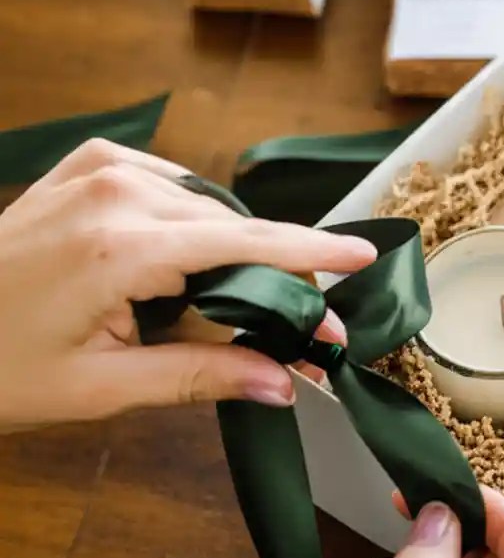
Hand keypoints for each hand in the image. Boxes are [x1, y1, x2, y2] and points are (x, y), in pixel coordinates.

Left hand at [0, 139, 375, 431]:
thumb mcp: (104, 388)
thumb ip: (203, 378)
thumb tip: (286, 383)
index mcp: (120, 247)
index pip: (248, 243)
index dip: (313, 255)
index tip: (364, 258)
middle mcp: (114, 193)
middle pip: (233, 229)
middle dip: (277, 278)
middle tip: (308, 334)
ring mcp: (97, 172)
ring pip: (205, 207)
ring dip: (233, 252)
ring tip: (242, 308)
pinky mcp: (85, 169)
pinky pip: (168, 184)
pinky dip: (191, 220)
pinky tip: (187, 258)